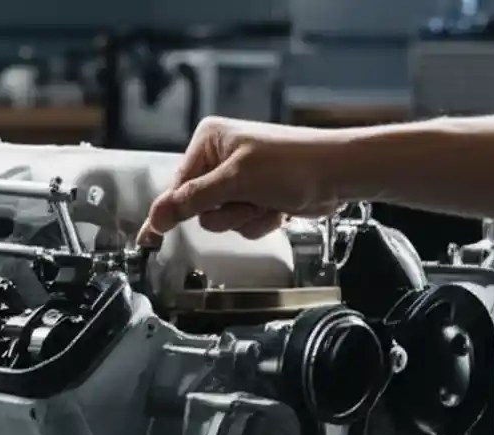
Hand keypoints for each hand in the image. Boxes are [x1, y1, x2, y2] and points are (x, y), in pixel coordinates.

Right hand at [139, 116, 344, 244]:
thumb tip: (155, 216)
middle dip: (227, 211)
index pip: (177, 185)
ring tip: (268, 201)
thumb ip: (193, 200)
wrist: (339, 174)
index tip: (154, 236)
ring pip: (222, 219)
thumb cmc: (294, 165)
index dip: (177, 209)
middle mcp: (221, 157)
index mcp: (209, 140)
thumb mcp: (236, 181)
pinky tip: (278, 206)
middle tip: (248, 199)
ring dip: (246, 218)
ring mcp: (239, 179)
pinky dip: (260, 221)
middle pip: (199, 207)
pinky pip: (243, 223)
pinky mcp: (256, 196)